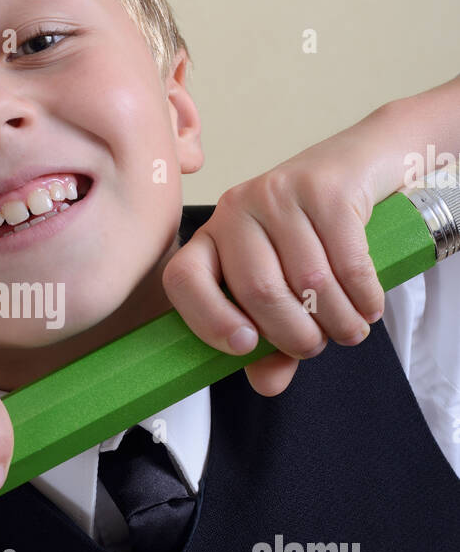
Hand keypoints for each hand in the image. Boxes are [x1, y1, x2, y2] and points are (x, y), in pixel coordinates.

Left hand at [161, 128, 385, 396]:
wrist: (360, 167)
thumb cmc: (313, 237)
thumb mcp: (287, 289)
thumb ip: (272, 341)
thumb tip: (268, 385)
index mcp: (212, 239)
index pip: (183, 279)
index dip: (209, 320)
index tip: (245, 346)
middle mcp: (236, 210)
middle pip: (257, 289)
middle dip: (295, 334)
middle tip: (317, 347)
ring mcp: (278, 192)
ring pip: (307, 279)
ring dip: (338, 321)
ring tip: (351, 331)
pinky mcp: (324, 187)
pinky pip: (346, 260)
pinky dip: (363, 296)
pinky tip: (369, 307)